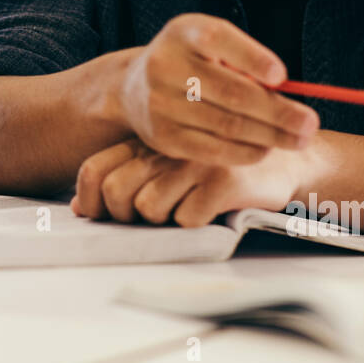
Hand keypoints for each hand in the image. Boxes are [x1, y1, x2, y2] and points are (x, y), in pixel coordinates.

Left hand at [71, 137, 303, 226]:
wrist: (284, 160)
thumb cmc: (214, 168)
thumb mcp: (166, 166)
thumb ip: (124, 178)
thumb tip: (78, 208)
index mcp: (148, 139)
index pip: (93, 169)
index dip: (89, 200)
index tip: (102, 216)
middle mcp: (167, 144)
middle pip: (115, 192)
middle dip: (126, 217)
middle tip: (149, 218)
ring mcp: (194, 160)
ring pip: (148, 209)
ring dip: (164, 221)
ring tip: (186, 206)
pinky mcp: (222, 179)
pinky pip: (187, 219)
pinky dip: (196, 224)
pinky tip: (212, 208)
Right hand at [114, 13, 318, 165]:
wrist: (133, 88)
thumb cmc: (192, 60)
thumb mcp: (211, 43)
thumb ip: (244, 60)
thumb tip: (286, 90)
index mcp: (184, 33)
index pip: (221, 41)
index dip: (254, 59)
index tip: (282, 77)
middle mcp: (167, 66)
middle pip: (232, 93)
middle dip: (279, 112)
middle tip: (311, 124)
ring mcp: (161, 104)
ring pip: (227, 126)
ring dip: (270, 136)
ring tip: (299, 140)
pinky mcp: (163, 138)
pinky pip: (213, 150)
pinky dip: (246, 152)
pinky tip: (267, 150)